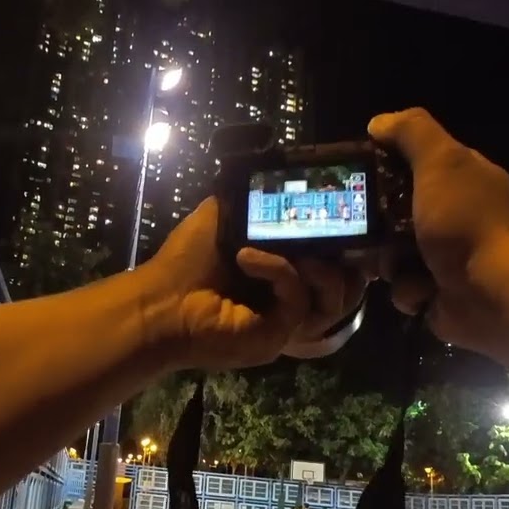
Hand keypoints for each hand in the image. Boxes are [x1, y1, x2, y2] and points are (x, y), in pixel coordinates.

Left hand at [137, 198, 367, 370]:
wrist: (160, 301)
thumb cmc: (185, 262)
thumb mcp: (221, 217)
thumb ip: (251, 200)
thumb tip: (274, 174)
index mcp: (281, 274)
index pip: (333, 262)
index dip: (344, 243)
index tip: (344, 214)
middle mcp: (289, 300)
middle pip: (346, 285)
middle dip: (347, 257)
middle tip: (332, 228)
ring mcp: (287, 322)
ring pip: (333, 297)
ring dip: (317, 265)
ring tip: (289, 243)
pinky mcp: (279, 334)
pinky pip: (298, 298)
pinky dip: (279, 271)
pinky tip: (248, 257)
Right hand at [364, 108, 508, 347]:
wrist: (493, 290)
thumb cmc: (465, 221)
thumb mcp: (440, 161)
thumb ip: (412, 132)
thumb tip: (379, 122)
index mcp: (463, 180)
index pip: (415, 167)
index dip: (385, 170)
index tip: (360, 179)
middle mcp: (457, 217)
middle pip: (398, 215)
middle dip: (378, 226)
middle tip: (359, 230)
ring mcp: (450, 258)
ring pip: (395, 256)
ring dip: (390, 264)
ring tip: (393, 266)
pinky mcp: (441, 295)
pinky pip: (407, 290)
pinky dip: (410, 292)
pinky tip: (421, 291)